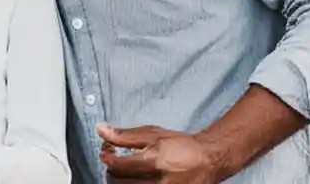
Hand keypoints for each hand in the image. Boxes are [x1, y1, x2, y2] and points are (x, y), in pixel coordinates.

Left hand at [98, 123, 224, 183]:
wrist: (208, 160)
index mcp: (154, 162)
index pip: (118, 166)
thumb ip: (125, 136)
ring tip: (125, 174)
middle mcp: (158, 182)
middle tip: (115, 164)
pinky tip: (136, 180)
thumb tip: (101, 130)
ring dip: (120, 182)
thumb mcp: (153, 134)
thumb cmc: (181, 145)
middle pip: (119, 183)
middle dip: (111, 172)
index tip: (107, 153)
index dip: (107, 158)